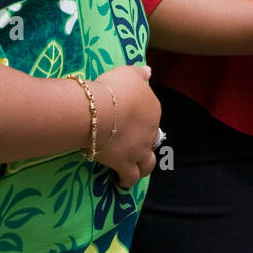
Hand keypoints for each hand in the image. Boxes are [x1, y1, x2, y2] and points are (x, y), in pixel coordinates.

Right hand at [93, 63, 161, 186]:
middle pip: (151, 140)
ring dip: (143, 166)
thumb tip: (149, 71)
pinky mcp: (125, 164)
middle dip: (143, 143)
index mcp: (153, 109)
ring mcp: (139, 150)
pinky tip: (121, 181)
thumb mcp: (127, 73)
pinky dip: (126, 180)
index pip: (151, 116)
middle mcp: (150, 131)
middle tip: (129, 144)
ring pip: (148, 164)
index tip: (127, 120)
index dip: (140, 119)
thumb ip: (139, 73)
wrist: (99, 110)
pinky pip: (130, 177)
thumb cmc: (112, 88)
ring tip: (134, 168)